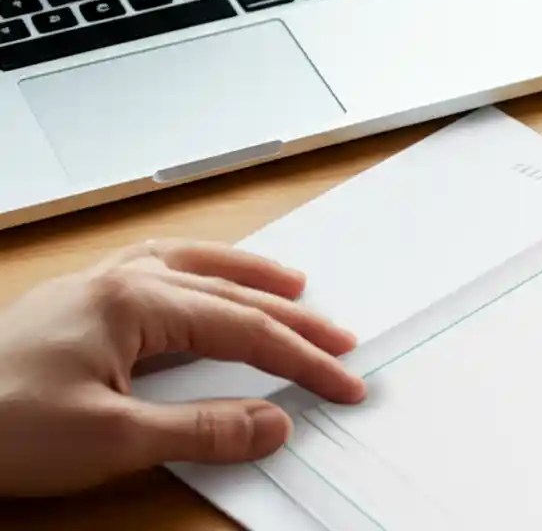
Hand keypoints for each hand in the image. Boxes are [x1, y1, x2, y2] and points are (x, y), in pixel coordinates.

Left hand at [0, 240, 364, 495]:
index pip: (244, 329)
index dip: (302, 359)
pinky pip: (153, 266)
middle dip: (292, 318)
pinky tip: (204, 278)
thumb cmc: (1, 428)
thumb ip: (204, 428)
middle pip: (228, 291)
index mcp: (133, 302)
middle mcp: (118, 280)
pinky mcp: (75, 303)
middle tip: (341, 340)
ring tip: (292, 286)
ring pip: (191, 264)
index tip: (343, 381)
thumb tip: (275, 422)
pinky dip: (196, 268)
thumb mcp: (114, 441)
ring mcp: (94, 286)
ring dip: (247, 275)